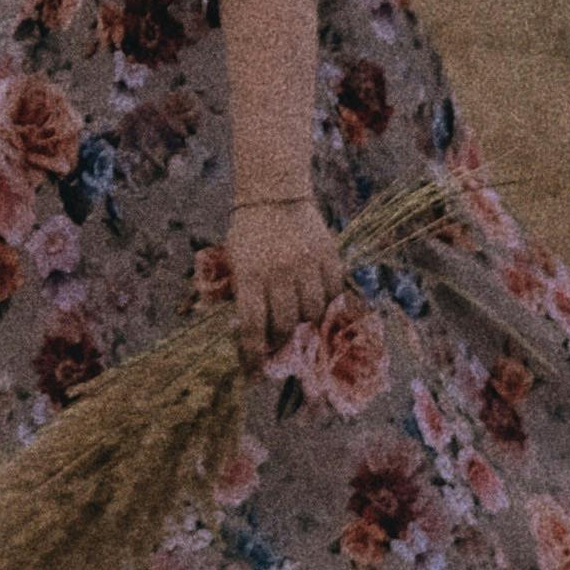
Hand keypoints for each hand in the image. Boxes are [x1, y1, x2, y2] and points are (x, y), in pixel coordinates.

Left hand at [228, 195, 343, 360]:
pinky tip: (319, 311)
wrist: (274, 193)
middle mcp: (279, 271)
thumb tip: (254, 340)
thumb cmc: (249, 233)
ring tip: (300, 334)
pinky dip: (327, 307)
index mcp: (249, 274)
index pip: (251, 327)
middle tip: (280, 356)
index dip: (253, 356)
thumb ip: (244, 297)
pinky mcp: (328, 256)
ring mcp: (306, 264)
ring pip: (312, 314)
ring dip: (306, 330)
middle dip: (281, 347)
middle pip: (285, 326)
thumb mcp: (235, 262)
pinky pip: (333, 293)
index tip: (253, 376)